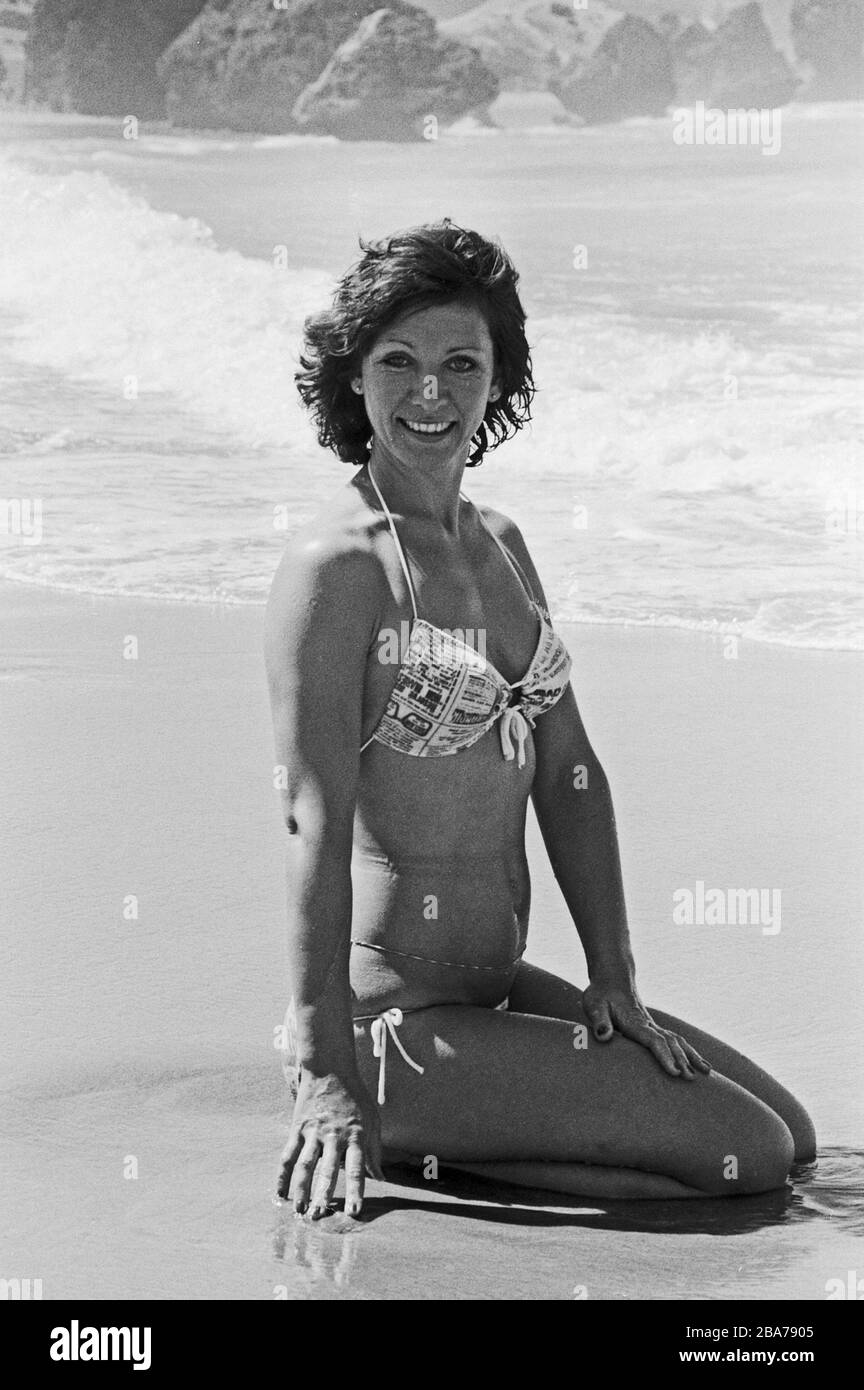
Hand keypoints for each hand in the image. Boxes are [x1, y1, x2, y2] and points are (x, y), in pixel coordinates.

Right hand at [277, 1069, 383, 1218]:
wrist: (330, 1068)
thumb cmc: (355, 1097)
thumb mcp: (373, 1119)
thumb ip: (375, 1151)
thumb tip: (381, 1178)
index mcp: (355, 1135)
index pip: (355, 1168)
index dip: (355, 1191)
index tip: (354, 1212)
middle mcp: (333, 1136)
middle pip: (327, 1169)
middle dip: (323, 1194)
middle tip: (319, 1217)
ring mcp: (313, 1132)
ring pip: (305, 1165)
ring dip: (301, 1189)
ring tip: (299, 1210)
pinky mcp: (298, 1128)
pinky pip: (288, 1155)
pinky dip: (282, 1175)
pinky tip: (280, 1193)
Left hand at [581, 977, 710, 1079]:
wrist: (612, 979)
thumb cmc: (601, 995)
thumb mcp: (594, 1006)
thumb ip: (599, 1021)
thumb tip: (604, 1036)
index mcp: (635, 1022)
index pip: (654, 1041)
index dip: (665, 1057)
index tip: (675, 1072)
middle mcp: (648, 1025)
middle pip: (670, 1043)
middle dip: (682, 1060)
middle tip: (691, 1079)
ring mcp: (653, 1026)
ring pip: (677, 1041)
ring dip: (692, 1056)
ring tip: (708, 1072)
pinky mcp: (653, 1029)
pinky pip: (675, 1041)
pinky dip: (689, 1051)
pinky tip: (699, 1062)